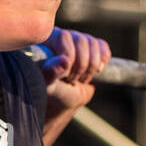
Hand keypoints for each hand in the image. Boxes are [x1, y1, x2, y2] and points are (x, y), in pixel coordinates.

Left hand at [39, 28, 110, 145]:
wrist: (55, 108)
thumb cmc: (43, 99)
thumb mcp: (45, 89)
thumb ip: (51, 74)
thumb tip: (63, 61)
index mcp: (42, 46)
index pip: (64, 37)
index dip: (70, 55)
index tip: (68, 74)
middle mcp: (59, 41)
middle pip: (81, 40)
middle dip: (81, 64)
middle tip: (74, 81)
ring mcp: (75, 45)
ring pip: (92, 43)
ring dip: (91, 64)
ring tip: (81, 79)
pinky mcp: (89, 52)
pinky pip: (102, 47)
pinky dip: (103, 57)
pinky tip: (98, 69)